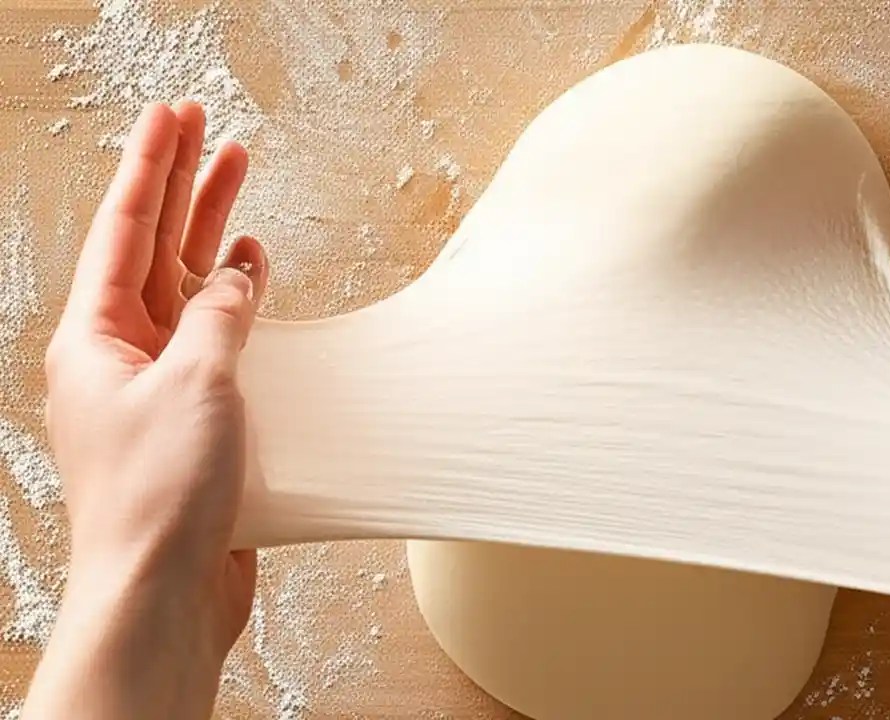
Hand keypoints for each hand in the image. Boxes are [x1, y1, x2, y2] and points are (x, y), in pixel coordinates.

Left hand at [26, 103, 267, 719]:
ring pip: (188, 286)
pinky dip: (235, 301)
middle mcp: (120, 353)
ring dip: (214, 232)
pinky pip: (214, 336)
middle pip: (154, 247)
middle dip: (182, 184)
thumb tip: (236, 276)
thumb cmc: (159, 496)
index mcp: (96, 337)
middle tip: (207, 127)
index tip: (173, 115)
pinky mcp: (194, 415)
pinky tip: (253, 276)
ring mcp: (157, 382)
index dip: (152, 165)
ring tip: (239, 178)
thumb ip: (219, 319)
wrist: (165, 589)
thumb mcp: (195, 383)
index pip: (125, 228)